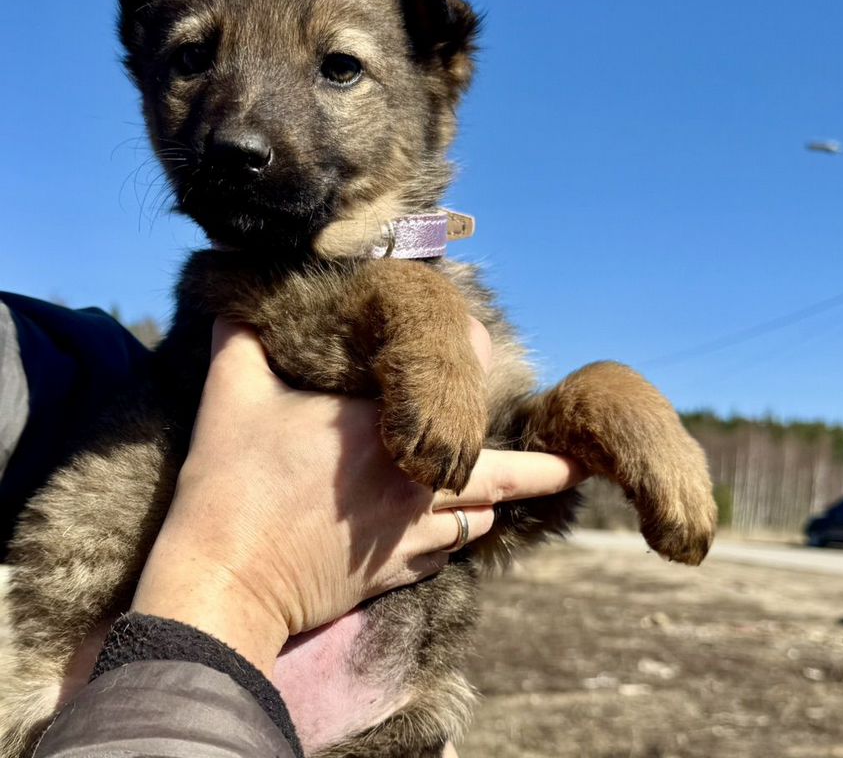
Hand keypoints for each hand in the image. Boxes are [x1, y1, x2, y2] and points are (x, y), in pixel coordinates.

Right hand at [131, 318, 586, 677]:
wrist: (226, 582)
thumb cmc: (231, 484)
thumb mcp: (232, 395)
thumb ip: (240, 337)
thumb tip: (234, 298)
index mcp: (386, 426)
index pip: (463, 382)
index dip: (479, 357)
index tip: (484, 345)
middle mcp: (415, 479)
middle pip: (504, 472)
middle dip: (544, 468)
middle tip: (577, 463)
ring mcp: (413, 531)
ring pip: (481, 514)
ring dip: (495, 498)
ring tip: (520, 489)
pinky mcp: (399, 569)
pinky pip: (449, 548)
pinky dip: (459, 532)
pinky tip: (460, 524)